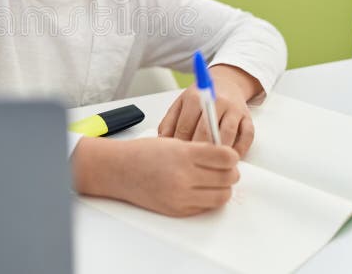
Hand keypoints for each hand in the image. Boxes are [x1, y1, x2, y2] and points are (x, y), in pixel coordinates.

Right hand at [73, 136, 238, 216]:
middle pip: (228, 178)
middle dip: (230, 172)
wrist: (119, 170)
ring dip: (222, 188)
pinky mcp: (178, 210)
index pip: (225, 157)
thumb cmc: (143, 153)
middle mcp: (183, 176)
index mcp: (184, 154)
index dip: (231, 156)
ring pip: (222, 196)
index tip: (229, 155)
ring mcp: (181, 196)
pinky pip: (206, 206)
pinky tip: (198, 188)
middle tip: (224, 168)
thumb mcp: (173, 141)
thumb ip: (200, 148)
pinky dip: (207, 198)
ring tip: (213, 180)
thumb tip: (226, 157)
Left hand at [157, 65, 258, 156]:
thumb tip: (162, 142)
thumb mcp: (180, 104)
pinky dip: (240, 149)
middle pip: (206, 131)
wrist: (226, 83)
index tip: (177, 157)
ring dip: (218, 152)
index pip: (185, 125)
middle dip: (198, 150)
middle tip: (192, 165)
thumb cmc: (200, 98)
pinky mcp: (248, 117)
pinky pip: (247, 136)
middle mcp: (217, 101)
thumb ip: (169, 122)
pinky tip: (230, 158)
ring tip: (211, 164)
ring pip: (227, 134)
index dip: (180, 144)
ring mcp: (234, 109)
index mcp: (196, 97)